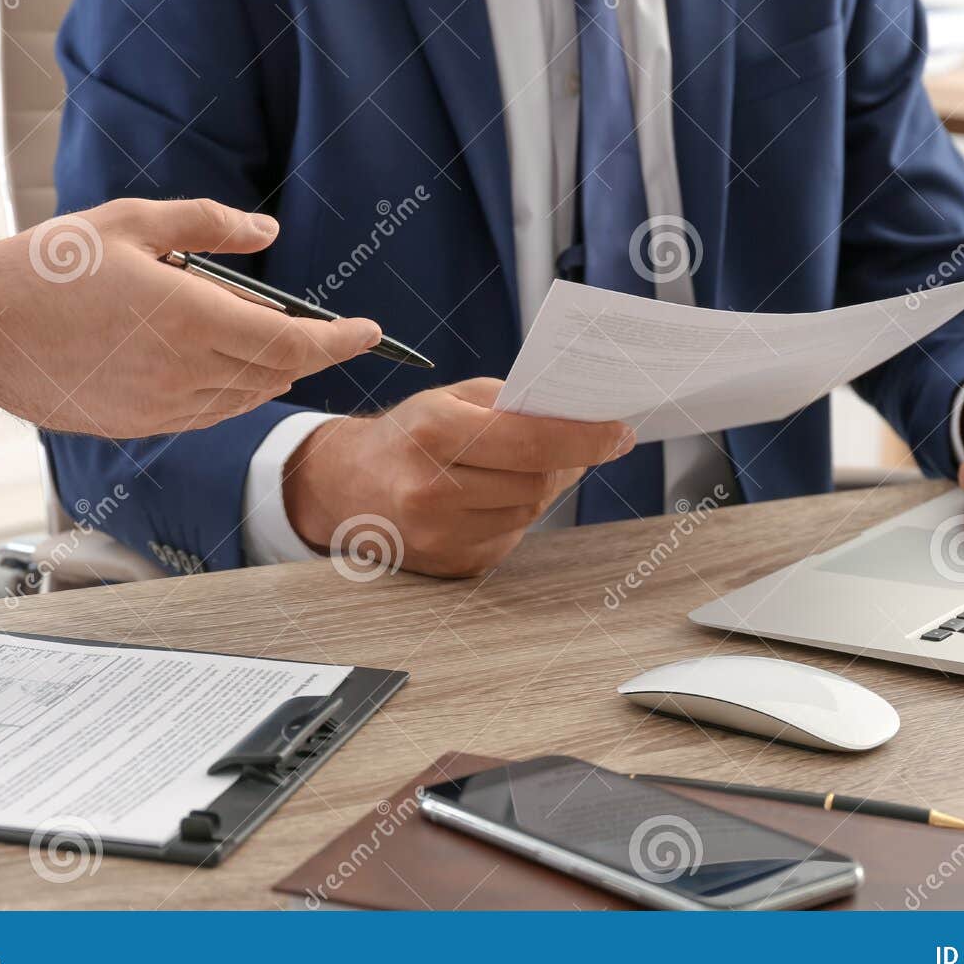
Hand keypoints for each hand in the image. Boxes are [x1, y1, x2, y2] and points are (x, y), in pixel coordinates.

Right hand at [0, 198, 380, 437]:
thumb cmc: (49, 266)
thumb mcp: (131, 222)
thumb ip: (209, 224)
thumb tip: (267, 233)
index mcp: (189, 317)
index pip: (292, 343)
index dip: (340, 341)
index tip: (371, 332)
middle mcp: (184, 371)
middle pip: (276, 373)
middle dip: (303, 350)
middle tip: (307, 320)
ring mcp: (162, 406)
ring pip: (244, 397)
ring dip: (263, 369)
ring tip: (249, 331)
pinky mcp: (139, 425)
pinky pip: (207, 413)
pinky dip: (228, 390)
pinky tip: (209, 360)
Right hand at [284, 378, 635, 576]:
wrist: (345, 486)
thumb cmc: (407, 434)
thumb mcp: (451, 399)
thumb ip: (514, 404)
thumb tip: (582, 422)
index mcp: (433, 433)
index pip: (530, 440)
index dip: (584, 437)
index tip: (619, 432)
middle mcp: (431, 489)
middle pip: (535, 481)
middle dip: (564, 460)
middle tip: (581, 441)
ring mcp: (438, 536)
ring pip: (528, 512)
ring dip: (540, 487)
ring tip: (526, 465)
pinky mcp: (450, 565)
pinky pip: (511, 537)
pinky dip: (516, 514)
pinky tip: (497, 495)